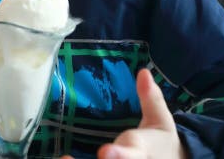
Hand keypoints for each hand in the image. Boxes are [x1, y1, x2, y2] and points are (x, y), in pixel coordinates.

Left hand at [61, 69, 185, 158]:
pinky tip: (63, 158)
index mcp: (142, 152)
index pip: (132, 154)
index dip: (119, 155)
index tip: (104, 151)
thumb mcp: (160, 120)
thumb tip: (144, 72)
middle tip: (80, 155)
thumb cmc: (160, 142)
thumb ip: (151, 99)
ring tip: (64, 158)